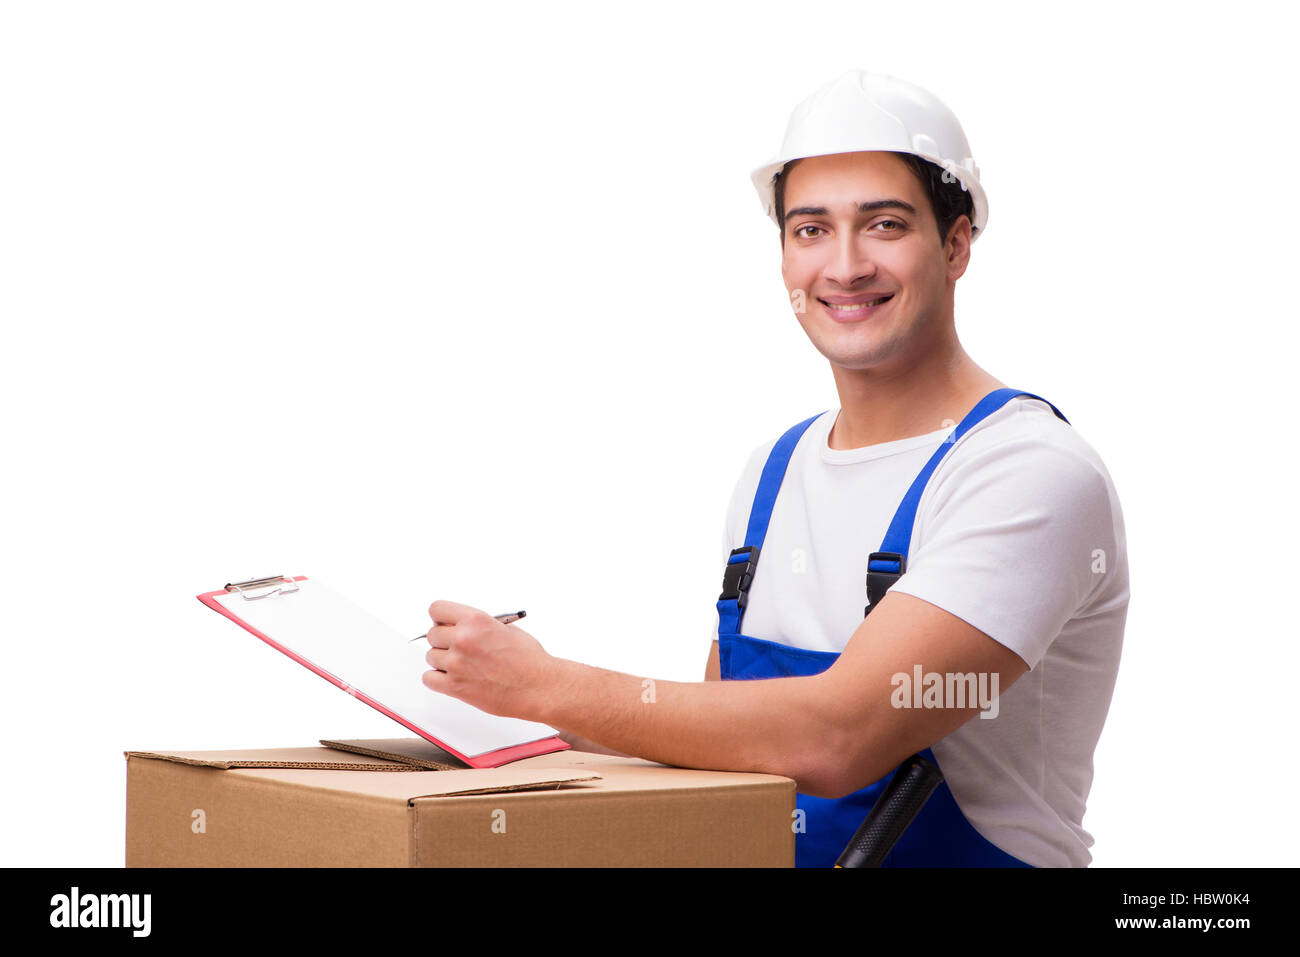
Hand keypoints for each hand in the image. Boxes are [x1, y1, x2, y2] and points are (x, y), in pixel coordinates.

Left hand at [422, 599, 555, 719]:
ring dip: (442, 660)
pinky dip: (438, 679)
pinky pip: (429, 679)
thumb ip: (479, 625)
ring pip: (430, 657)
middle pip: (432, 635)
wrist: (538, 686)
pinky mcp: (455, 686)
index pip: (437, 610)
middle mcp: (463, 639)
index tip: (444, 623)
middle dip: (444, 640)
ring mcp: (457, 664)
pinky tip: (452, 677)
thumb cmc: (529, 660)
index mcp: (475, 620)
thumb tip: (462, 625)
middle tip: (457, 646)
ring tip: (462, 664)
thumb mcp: (506, 628)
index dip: (441, 618)